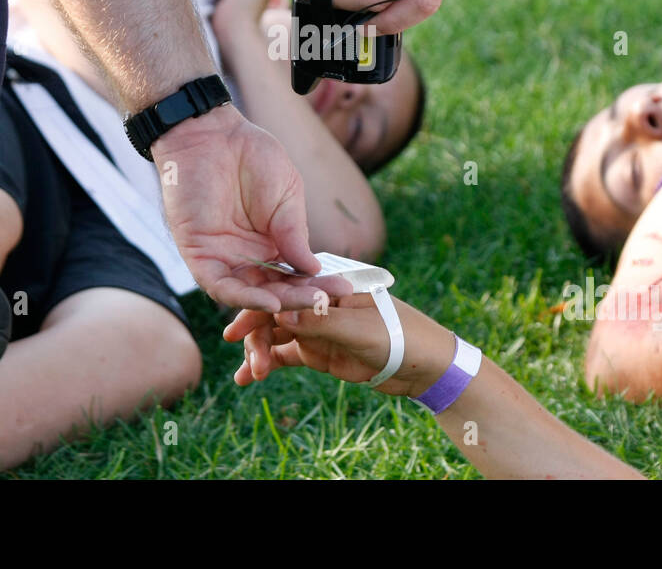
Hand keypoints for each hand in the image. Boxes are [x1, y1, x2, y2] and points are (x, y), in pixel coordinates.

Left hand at [152, 105, 341, 310]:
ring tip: (304, 305)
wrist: (212, 132)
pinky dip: (244, 296)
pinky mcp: (198, 255)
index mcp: (272, 244)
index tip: (346, 288)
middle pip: (276, 290)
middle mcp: (248, 258)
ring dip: (277, 303)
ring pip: (250, 294)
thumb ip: (295, 234)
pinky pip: (220, 285)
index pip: (296, 275)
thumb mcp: (287, 195)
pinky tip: (270, 300)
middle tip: (327, 302)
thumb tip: (315, 271)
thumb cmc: (252, 156)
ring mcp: (222, 258)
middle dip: (302, 299)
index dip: (319, 284)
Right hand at [223, 292, 454, 396]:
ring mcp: (316, 325)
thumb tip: (279, 313)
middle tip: (245, 357)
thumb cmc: (401, 336)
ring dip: (258, 351)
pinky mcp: (318, 349)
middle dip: (254, 332)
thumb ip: (321, 322)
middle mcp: (317, 301)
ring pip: (275, 334)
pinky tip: (249, 377)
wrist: (425, 366)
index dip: (257, 304)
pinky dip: (267, 363)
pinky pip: (285, 354)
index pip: (284, 289)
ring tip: (248, 375)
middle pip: (273, 311)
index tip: (236, 327)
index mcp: (329, 284)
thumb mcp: (360, 330)